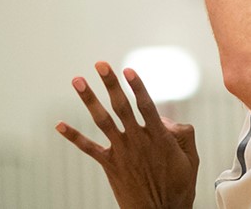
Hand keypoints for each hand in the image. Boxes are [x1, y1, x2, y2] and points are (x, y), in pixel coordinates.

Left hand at [57, 61, 199, 208]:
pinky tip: (59, 125)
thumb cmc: (178, 186)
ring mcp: (121, 152)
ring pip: (102, 121)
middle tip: (100, 64)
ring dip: (89, 99)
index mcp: (159, 137)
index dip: (137, 86)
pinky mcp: (110, 165)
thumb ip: (183, 133)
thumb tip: (164, 118)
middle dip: (110, 84)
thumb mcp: (192, 157)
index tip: (128, 70)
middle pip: (121, 106)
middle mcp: (137, 141)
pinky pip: (89, 148)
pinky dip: (73, 136)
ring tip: (77, 81)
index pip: (146, 105)